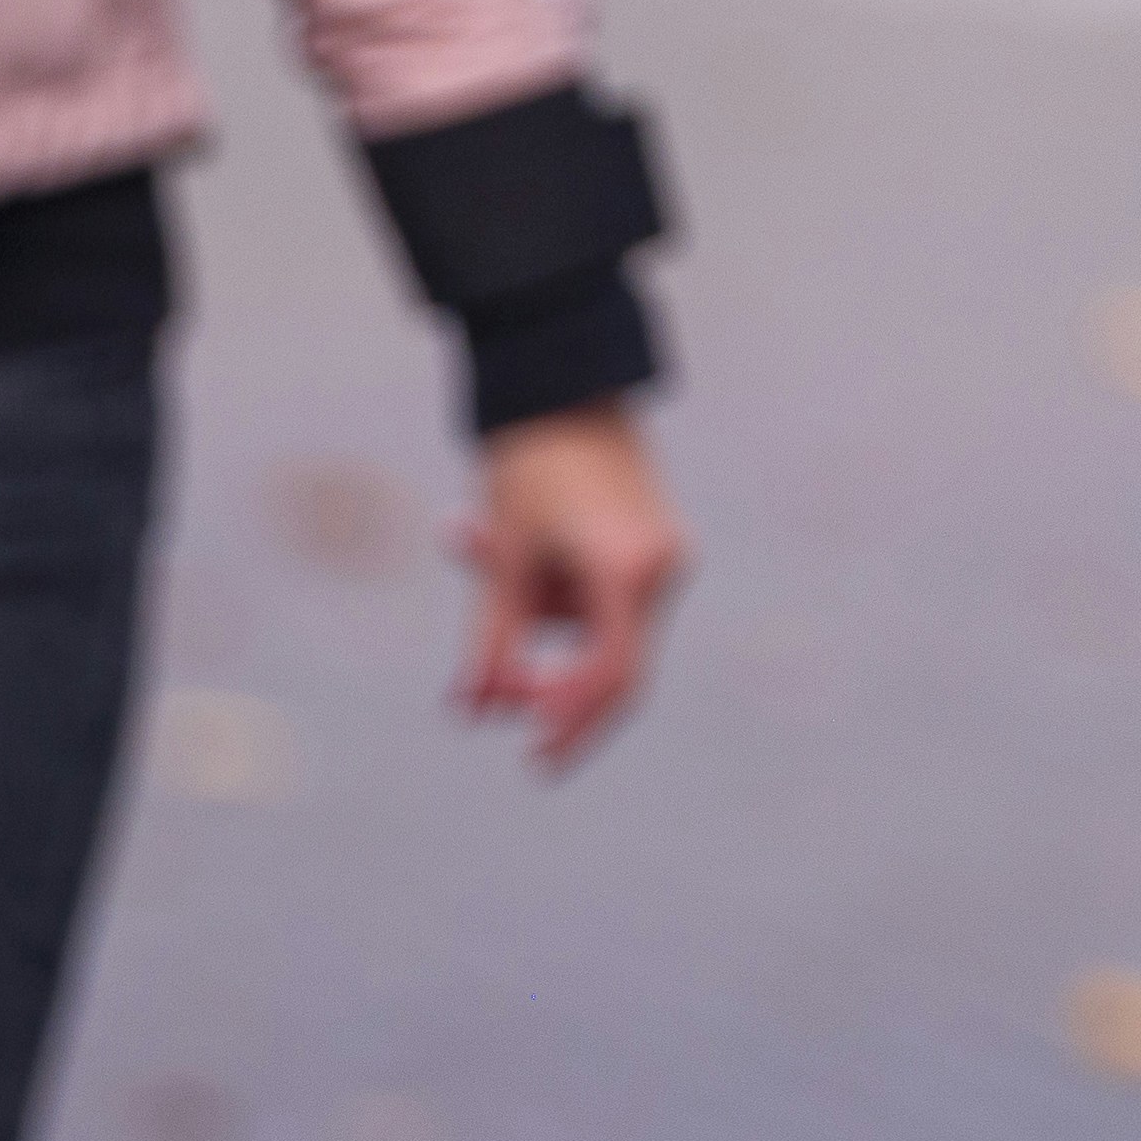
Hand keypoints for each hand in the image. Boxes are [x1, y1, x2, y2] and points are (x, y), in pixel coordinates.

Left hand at [454, 403, 679, 772]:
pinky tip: (519, 552)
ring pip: (611, 640)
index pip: (608, 673)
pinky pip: (613, 609)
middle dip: (571, 710)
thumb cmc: (525, 467)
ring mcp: (667, 560)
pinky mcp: (658, 553)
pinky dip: (568, 615)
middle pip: (624, 672)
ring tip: (490, 548)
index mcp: (627, 569)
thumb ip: (490, 642)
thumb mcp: (501, 560)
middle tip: (531, 754)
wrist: (565, 386)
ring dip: (553, 639)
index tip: (533, 751)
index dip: (571, 721)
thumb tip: (472, 712)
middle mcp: (662, 567)